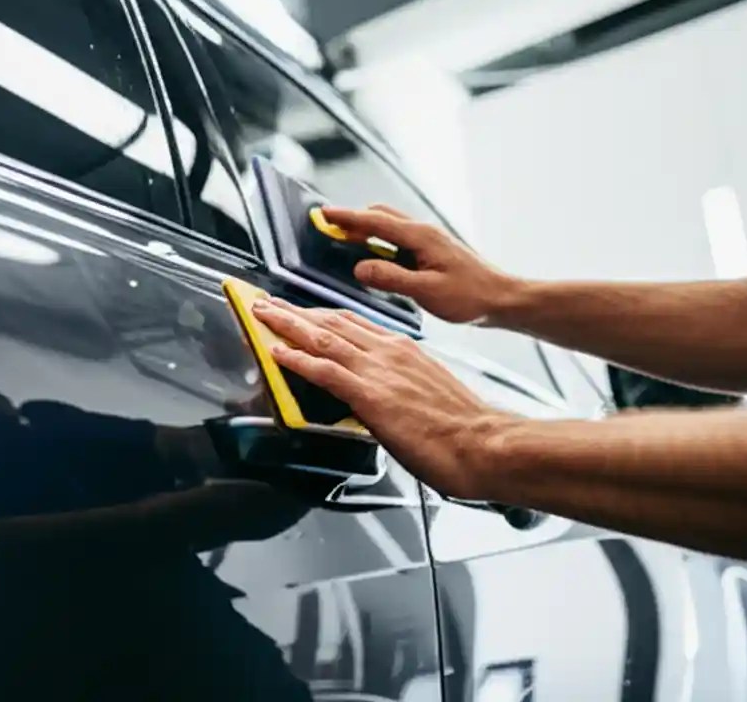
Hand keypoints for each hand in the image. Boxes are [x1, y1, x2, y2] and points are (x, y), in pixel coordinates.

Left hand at [251, 297, 515, 499]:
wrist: (486, 443)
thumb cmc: (464, 428)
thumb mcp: (429, 392)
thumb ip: (401, 386)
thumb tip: (385, 395)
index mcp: (403, 350)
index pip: (352, 324)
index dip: (320, 315)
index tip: (299, 310)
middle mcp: (389, 352)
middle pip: (332, 322)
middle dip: (295, 311)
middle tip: (267, 303)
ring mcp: (379, 372)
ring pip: (322, 337)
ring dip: (286, 324)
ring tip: (261, 315)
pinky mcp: (371, 396)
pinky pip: (325, 370)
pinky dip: (297, 358)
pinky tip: (277, 352)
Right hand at [323, 205, 522, 323]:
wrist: (501, 298)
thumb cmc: (469, 296)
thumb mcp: (426, 291)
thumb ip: (391, 278)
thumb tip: (359, 268)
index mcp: (420, 237)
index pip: (375, 222)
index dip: (346, 218)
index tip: (323, 214)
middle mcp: (424, 232)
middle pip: (381, 216)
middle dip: (353, 219)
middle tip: (329, 226)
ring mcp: (429, 239)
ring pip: (390, 225)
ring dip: (366, 228)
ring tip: (345, 239)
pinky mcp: (432, 250)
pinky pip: (399, 237)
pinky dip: (380, 239)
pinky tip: (375, 255)